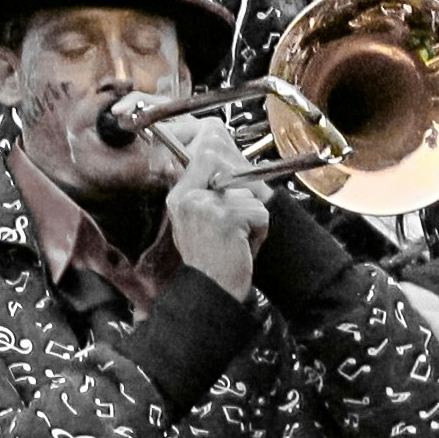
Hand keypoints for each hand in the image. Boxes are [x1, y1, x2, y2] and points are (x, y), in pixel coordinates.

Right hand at [165, 119, 269, 296]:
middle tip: (234, 218)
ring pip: (247, 193)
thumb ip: (201, 189)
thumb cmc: (210, 259)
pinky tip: (242, 246)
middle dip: (238, 187)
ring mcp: (205, 206)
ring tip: (236, 237)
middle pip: (222, 160)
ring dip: (250, 216)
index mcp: (179, 196)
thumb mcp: (194, 220)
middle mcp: (187, 197)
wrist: (212, 291)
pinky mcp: (225, 217)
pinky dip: (259, 231)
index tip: (219, 152)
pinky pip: (258, 212)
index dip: (214, 146)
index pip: (202, 150)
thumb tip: (214, 153)